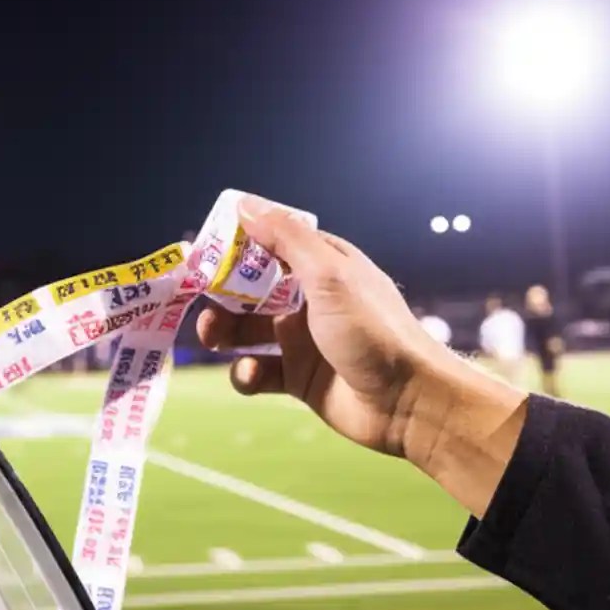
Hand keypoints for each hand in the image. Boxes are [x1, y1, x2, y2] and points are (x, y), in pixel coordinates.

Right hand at [196, 195, 437, 457]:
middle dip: (222, 296)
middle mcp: (311, 299)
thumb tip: (245, 206)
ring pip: (248, 331)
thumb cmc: (374, 331)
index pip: (271, 244)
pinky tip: (250, 376)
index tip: (202, 254)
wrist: (409, 403)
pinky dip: (246, 374)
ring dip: (225, 334)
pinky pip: (259, 371)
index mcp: (323, 266)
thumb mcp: (328, 276)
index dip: (236, 247)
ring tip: (212, 339)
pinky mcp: (300, 378)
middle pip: (251, 290)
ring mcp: (304, 340)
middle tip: (200, 303)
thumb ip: (286, 238)